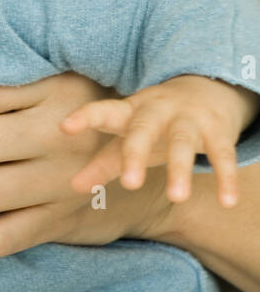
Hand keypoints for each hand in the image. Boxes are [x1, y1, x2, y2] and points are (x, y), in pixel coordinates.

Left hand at [61, 75, 259, 207]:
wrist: (205, 89)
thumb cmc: (154, 123)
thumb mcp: (128, 136)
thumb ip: (102, 162)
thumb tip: (73, 186)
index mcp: (130, 112)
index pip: (104, 112)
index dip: (85, 117)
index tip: (65, 127)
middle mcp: (157, 112)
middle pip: (143, 129)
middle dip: (135, 153)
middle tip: (129, 183)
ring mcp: (188, 120)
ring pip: (183, 142)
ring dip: (180, 169)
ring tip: (177, 197)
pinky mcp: (217, 132)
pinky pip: (223, 155)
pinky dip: (226, 178)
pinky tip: (228, 202)